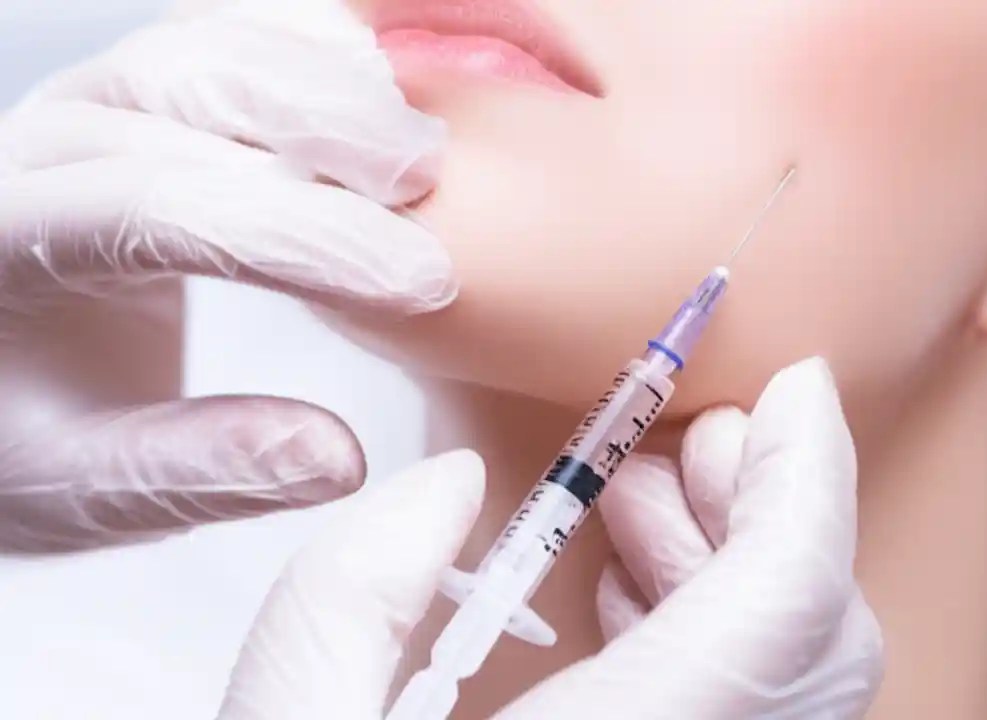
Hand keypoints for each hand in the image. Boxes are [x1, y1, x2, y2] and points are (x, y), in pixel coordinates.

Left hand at [0, 1, 451, 552]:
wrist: (6, 372)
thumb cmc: (31, 436)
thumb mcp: (95, 485)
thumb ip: (208, 468)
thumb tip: (340, 459)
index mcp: (6, 240)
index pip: (161, 209)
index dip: (305, 239)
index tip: (423, 285)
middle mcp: (43, 146)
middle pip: (187, 88)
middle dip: (325, 132)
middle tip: (434, 192)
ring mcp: (92, 102)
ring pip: (218, 45)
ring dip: (331, 87)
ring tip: (428, 155)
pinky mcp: (142, 94)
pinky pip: (235, 39)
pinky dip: (318, 60)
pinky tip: (390, 101)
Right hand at [217, 358, 883, 718]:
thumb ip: (352, 591)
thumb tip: (450, 485)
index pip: (789, 604)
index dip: (808, 475)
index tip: (791, 387)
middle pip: (818, 643)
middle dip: (765, 509)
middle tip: (686, 438)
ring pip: (795, 685)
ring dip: (736, 567)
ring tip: (635, 503)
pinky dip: (713, 637)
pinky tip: (623, 597)